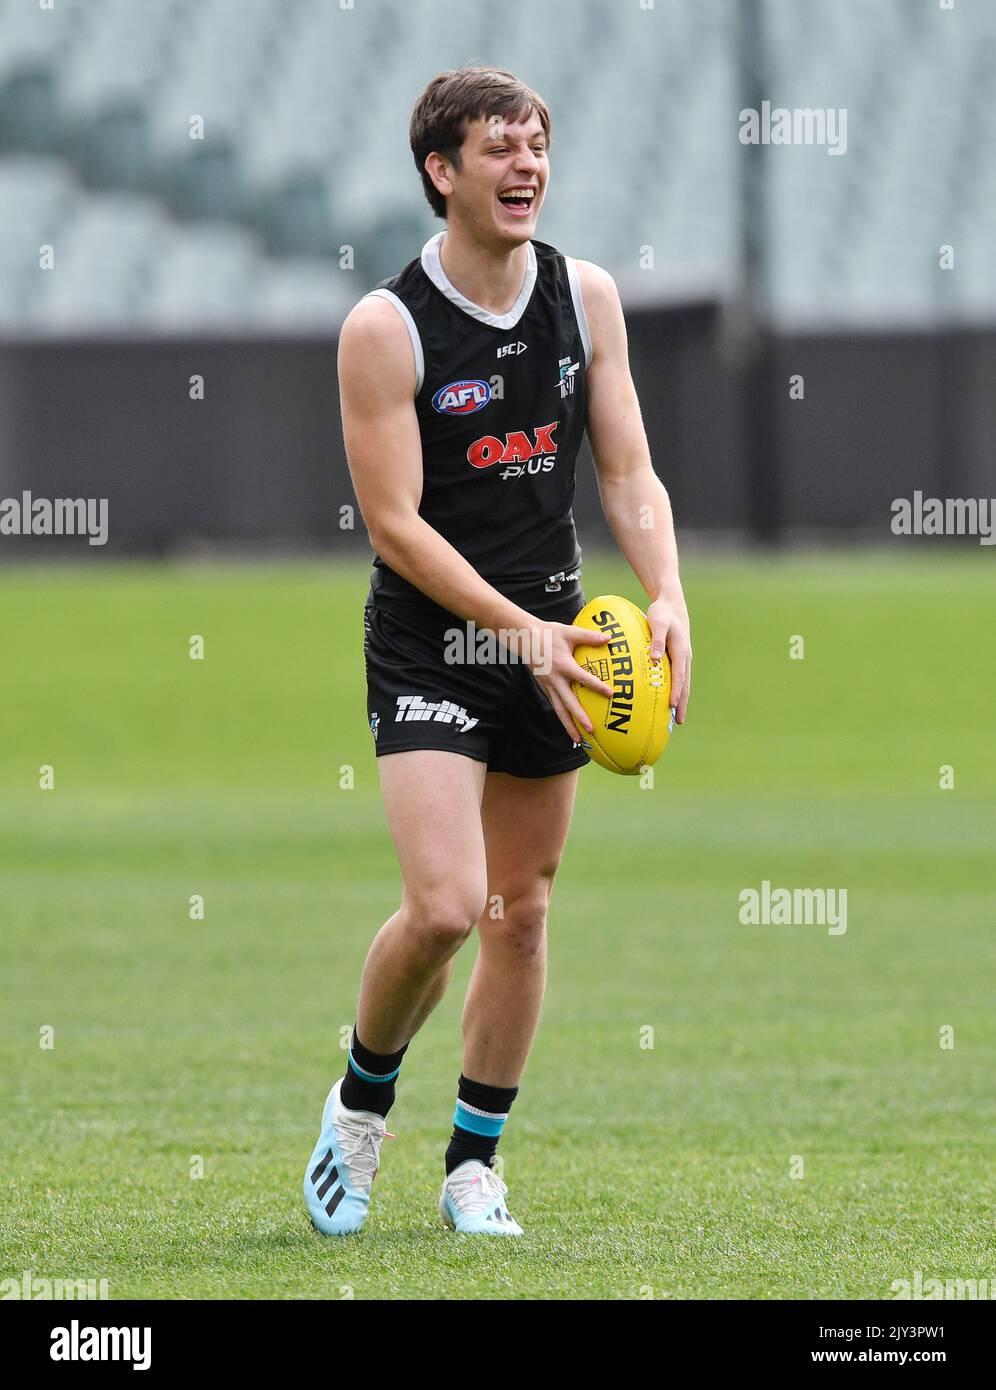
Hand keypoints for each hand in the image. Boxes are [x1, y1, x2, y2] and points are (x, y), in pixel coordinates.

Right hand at [524, 621, 613, 743]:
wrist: (524, 638)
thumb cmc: (548, 633)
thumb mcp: (569, 632)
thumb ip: (589, 637)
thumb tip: (609, 638)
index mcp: (564, 666)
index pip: (583, 678)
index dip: (597, 686)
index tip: (610, 694)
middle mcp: (555, 680)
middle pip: (568, 704)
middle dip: (579, 719)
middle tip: (591, 730)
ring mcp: (548, 686)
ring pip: (559, 710)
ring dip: (568, 726)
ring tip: (578, 740)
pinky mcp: (544, 687)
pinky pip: (555, 705)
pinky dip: (562, 716)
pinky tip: (570, 725)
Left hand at [647, 591, 691, 723]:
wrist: (672, 605)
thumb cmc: (662, 613)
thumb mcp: (659, 623)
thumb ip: (657, 640)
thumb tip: (655, 658)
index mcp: (681, 652)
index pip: (679, 676)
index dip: (676, 692)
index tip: (672, 706)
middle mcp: (685, 658)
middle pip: (685, 684)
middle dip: (682, 703)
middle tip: (679, 721)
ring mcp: (683, 659)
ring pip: (684, 683)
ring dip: (681, 699)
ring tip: (677, 717)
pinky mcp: (678, 658)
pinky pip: (679, 678)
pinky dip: (677, 690)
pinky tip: (670, 700)